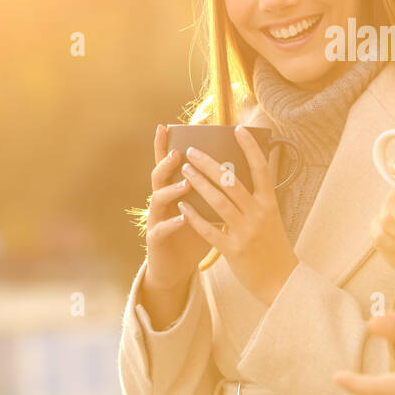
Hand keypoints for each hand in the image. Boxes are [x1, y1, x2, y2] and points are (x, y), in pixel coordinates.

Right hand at [140, 124, 212, 324]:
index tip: (166, 126)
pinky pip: (162, 229)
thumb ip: (214, 192)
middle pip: (160, 176)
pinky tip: (183, 217)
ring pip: (158, 200)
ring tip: (186, 183)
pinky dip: (173, 222)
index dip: (164, 146)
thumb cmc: (194, 235)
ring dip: (172, 190)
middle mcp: (162, 201)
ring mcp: (156, 219)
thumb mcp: (205, 210)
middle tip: (181, 153)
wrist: (177, 268)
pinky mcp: (156, 240)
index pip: (168, 164)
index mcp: (174, 190)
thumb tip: (238, 168)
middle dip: (168, 163)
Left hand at [177, 125, 298, 306]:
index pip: (261, 169)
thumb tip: (241, 175)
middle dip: (209, 164)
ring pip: (218, 201)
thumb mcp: (271, 219)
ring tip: (184, 170)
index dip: (250, 147)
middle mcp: (258, 214)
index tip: (237, 129)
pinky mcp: (233, 250)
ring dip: (198, 183)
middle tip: (192, 151)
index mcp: (269, 204)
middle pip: (231, 181)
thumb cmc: (274, 247)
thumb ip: (256, 199)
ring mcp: (245, 232)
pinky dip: (194, 217)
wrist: (281, 282)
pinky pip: (210, 230)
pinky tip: (182, 206)